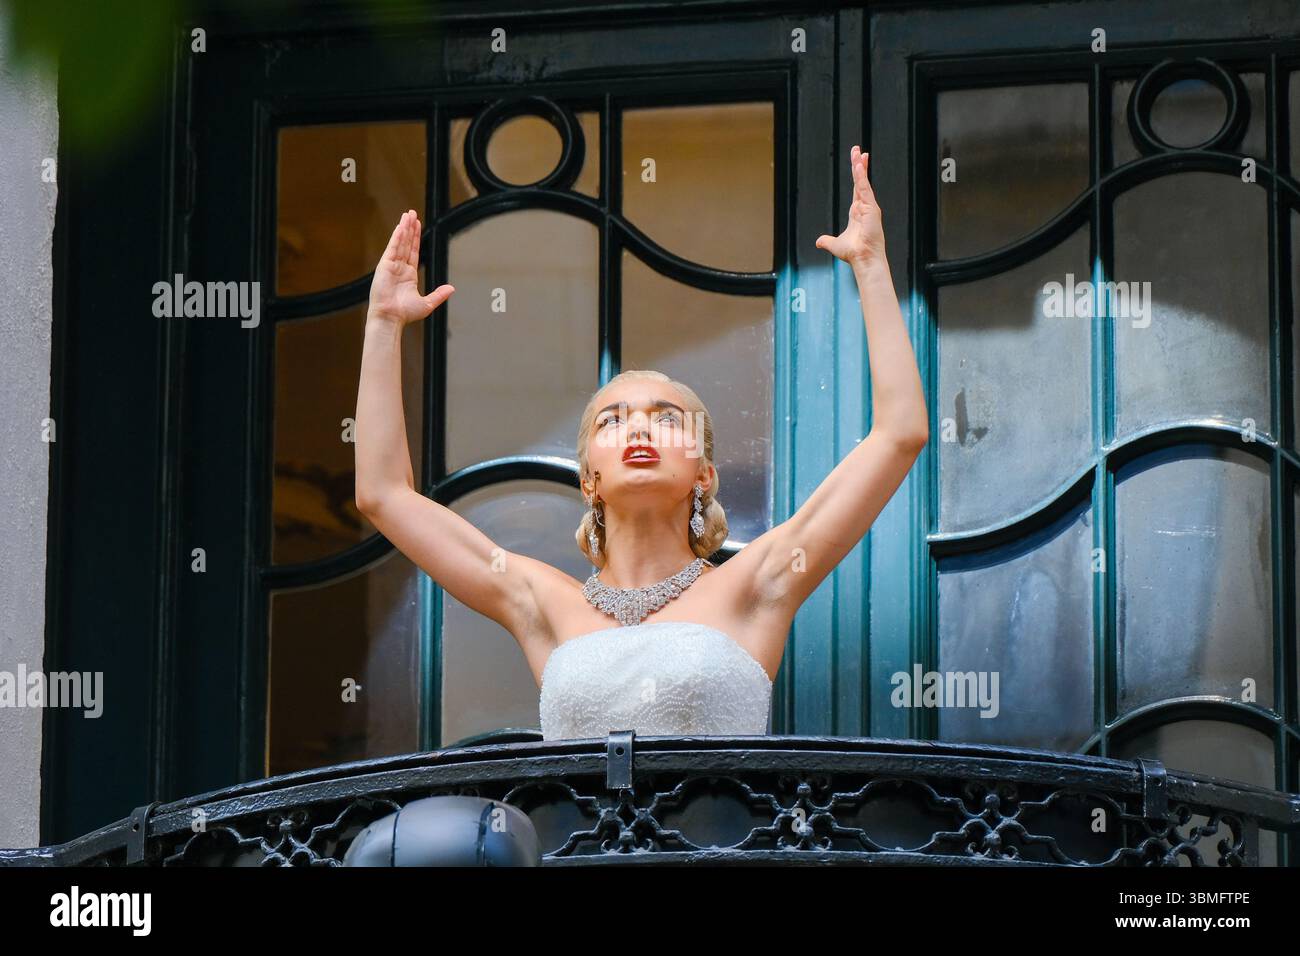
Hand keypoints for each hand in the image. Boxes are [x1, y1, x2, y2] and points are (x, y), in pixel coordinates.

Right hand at [368, 209, 454, 324]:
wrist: (391, 318)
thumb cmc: (404, 313)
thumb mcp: (427, 303)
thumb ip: (439, 294)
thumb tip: (452, 288)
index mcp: (408, 275)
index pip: (413, 251)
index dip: (415, 238)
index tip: (417, 225)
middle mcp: (399, 268)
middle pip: (406, 243)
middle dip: (409, 228)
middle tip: (411, 214)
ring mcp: (391, 265)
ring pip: (399, 242)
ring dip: (403, 228)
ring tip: (407, 215)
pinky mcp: (385, 266)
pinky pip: (392, 248)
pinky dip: (396, 237)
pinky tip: (400, 227)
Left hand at [815, 145, 884, 267]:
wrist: (863, 259)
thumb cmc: (853, 253)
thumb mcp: (835, 244)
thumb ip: (827, 241)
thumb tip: (819, 242)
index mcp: (858, 212)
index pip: (857, 189)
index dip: (857, 175)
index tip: (858, 162)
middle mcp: (864, 207)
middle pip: (861, 181)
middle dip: (859, 164)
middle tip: (858, 150)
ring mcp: (869, 206)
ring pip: (862, 182)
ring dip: (859, 166)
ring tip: (858, 152)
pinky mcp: (871, 208)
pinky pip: (864, 188)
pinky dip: (861, 177)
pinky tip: (858, 166)